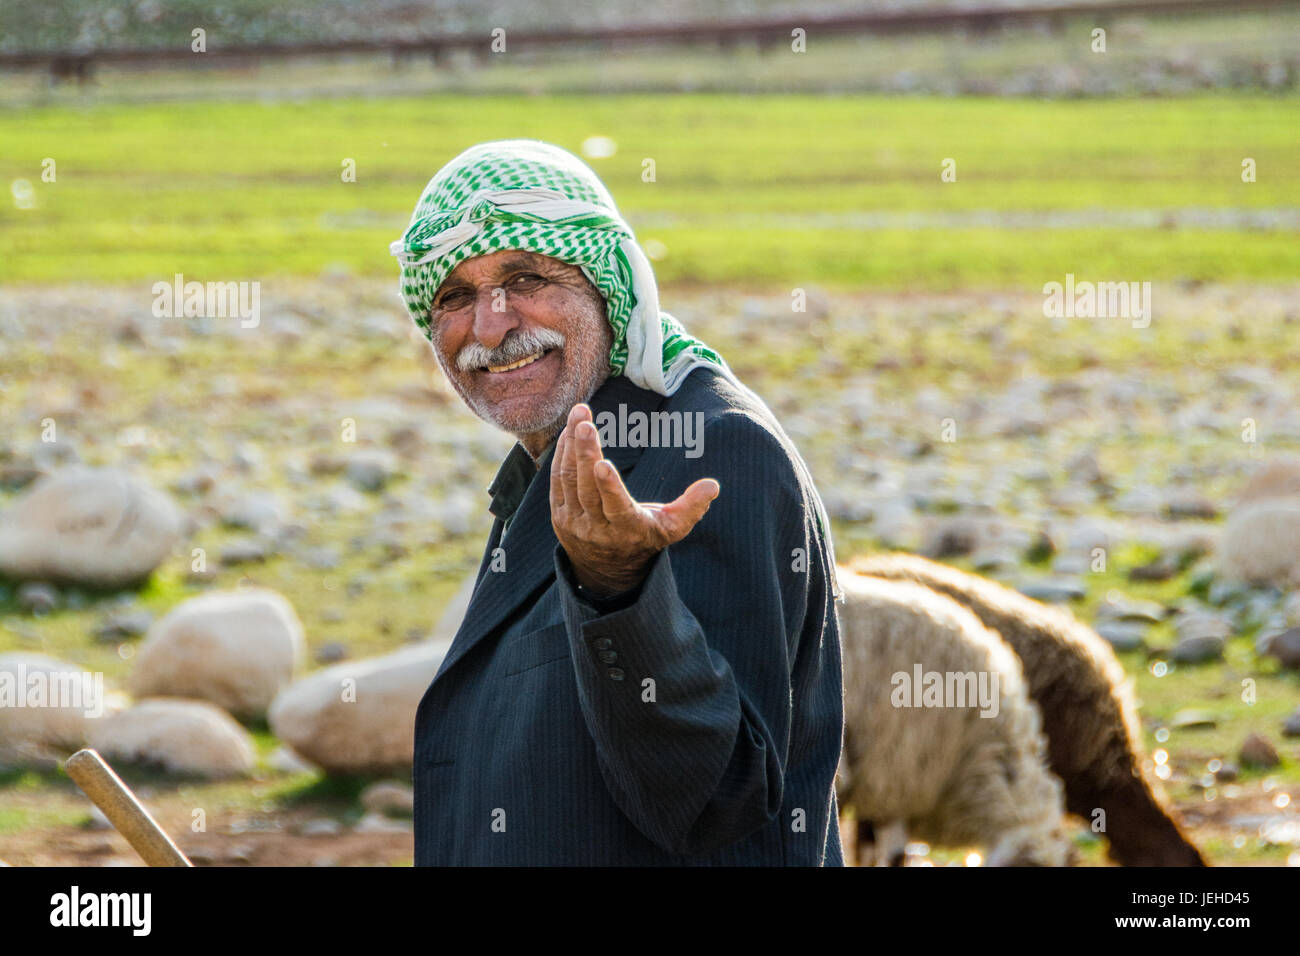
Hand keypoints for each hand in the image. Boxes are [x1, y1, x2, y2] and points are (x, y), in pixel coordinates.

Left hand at [550, 403, 719, 596]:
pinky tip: (568, 432)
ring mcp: (574, 521)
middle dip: (585, 453)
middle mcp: (596, 527)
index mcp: (627, 529)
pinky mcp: (560, 514)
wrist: (607, 570)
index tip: (603, 464)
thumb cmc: (645, 539)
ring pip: (569, 480)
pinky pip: (558, 481)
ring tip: (578, 415)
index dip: (608, 486)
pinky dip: (562, 454)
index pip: (615, 507)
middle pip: (586, 487)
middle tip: (585, 422)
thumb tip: (713, 486)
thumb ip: (692, 507)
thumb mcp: (672, 529)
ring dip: (571, 445)